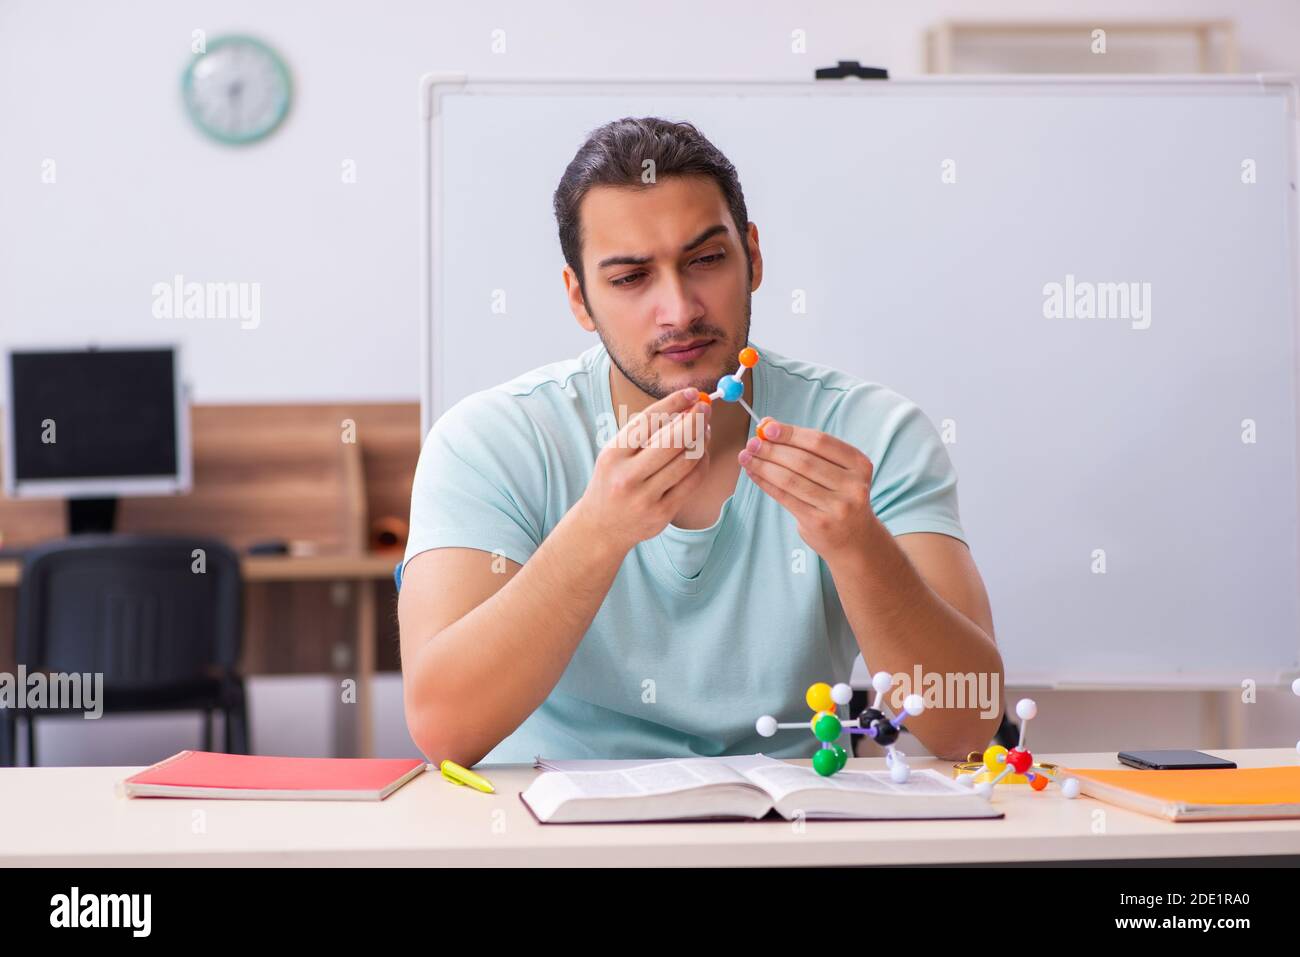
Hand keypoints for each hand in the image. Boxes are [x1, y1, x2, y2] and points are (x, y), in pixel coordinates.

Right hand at [577, 387, 710, 551]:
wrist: (601, 526)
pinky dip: (702, 463)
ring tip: (704, 429)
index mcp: (614, 454)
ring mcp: (646, 497)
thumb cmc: (612, 481)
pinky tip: (702, 452)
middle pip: (672, 441)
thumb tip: (682, 407)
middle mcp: (628, 476)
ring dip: (702, 440)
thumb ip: (643, 432)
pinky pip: (692, 481)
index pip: (648, 421)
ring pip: (687, 461)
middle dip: (694, 419)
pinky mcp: (662, 512)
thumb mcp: (616, 453)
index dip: (673, 404)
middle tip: (705, 407)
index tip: (691, 393)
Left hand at [738, 418, 876, 561]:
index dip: (791, 433)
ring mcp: (837, 506)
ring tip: (746, 457)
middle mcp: (853, 485)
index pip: (820, 442)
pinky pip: (785, 498)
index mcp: (859, 464)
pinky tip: (754, 473)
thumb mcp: (838, 471)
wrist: (855, 539)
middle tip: (752, 443)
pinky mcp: (819, 523)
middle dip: (773, 450)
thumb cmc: (839, 496)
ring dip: (764, 466)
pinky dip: (766, 483)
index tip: (768, 427)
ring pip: (791, 480)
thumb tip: (769, 426)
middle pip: (803, 460)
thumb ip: (808, 449)